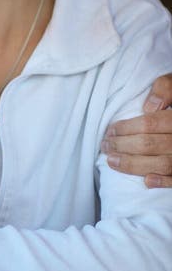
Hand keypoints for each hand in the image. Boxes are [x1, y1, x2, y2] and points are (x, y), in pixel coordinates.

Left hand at [101, 73, 171, 187]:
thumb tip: (149, 107)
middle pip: (150, 145)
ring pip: (162, 164)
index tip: (110, 131)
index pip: (150, 124)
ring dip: (134, 165)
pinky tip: (146, 181)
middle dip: (123, 146)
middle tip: (105, 146)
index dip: (126, 128)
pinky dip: (164, 182)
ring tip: (112, 161)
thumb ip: (165, 88)